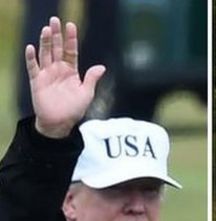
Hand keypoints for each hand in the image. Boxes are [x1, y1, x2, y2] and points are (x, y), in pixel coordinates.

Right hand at [27, 17, 104, 138]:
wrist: (60, 122)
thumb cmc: (74, 109)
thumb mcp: (86, 93)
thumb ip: (91, 79)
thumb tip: (102, 67)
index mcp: (71, 71)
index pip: (71, 51)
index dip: (71, 39)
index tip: (71, 25)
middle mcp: (58, 69)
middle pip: (57, 48)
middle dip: (56, 35)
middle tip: (54, 20)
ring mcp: (47, 74)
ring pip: (45, 54)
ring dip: (45, 42)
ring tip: (46, 29)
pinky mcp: (37, 81)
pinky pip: (33, 67)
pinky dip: (31, 58)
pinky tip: (31, 47)